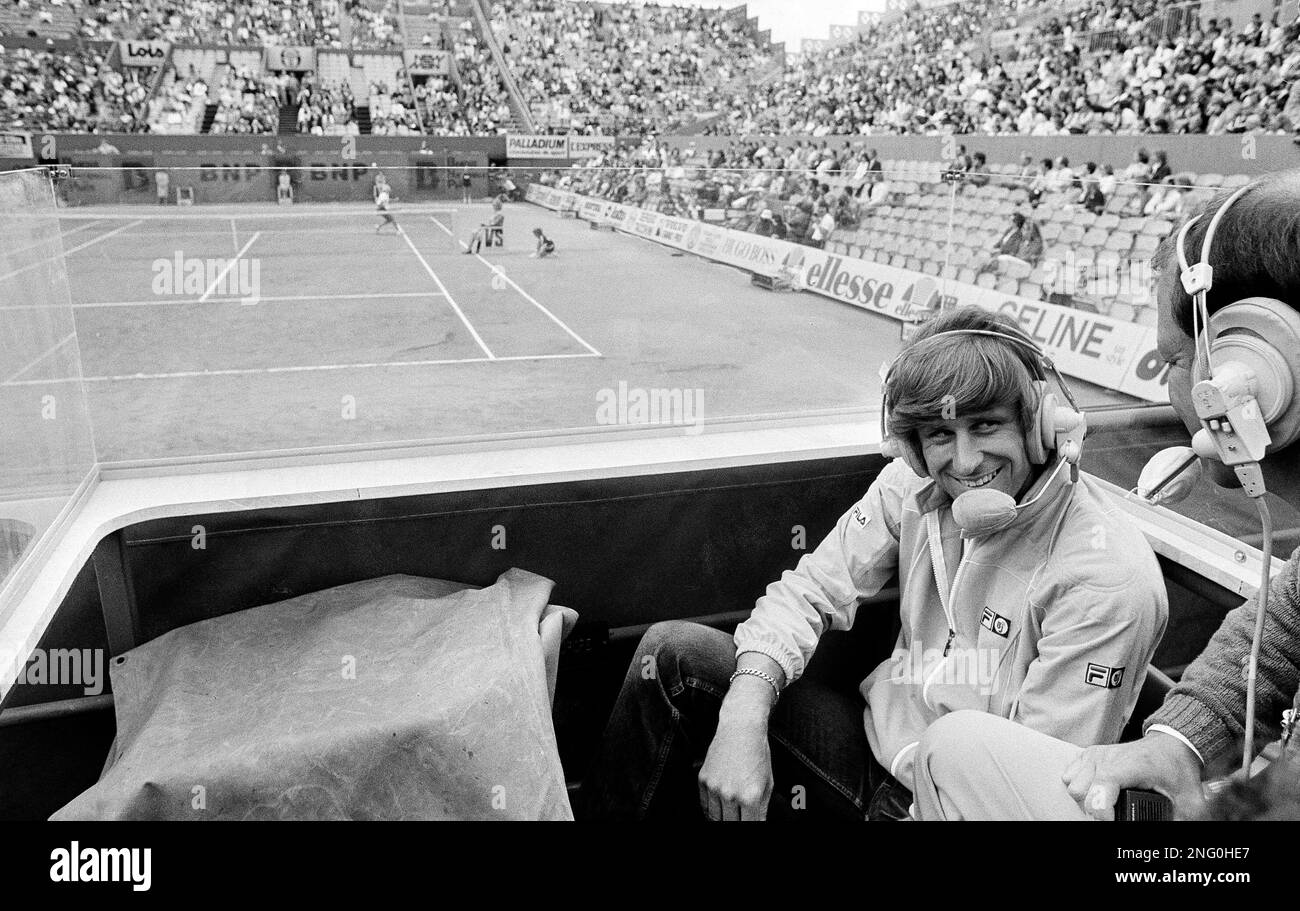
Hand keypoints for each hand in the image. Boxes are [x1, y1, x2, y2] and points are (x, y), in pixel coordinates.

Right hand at [698, 715, 772, 820]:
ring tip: (729, 814)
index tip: (749, 822)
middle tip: (739, 817)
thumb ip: (761, 809)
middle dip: (736, 823)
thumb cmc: (758, 754)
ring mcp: (714, 787)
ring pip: (714, 818)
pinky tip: (719, 806)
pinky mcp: (703, 779)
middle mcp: (730, 794)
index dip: (750, 826)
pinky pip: (704, 804)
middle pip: (729, 824)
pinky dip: (710, 809)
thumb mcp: (768, 783)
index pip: (748, 826)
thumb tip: (756, 822)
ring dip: (722, 818)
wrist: (740, 728)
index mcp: (750, 797)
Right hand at [1062, 731, 1204, 819]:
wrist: (1171, 744)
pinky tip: (1096, 790)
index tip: (1113, 823)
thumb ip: (1181, 820)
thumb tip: (1169, 829)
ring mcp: (1096, 754)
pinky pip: (1069, 775)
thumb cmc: (1177, 769)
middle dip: (1095, 810)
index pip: (1101, 789)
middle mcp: (1107, 758)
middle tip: (1114, 815)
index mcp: (1130, 766)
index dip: (1102, 813)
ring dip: (1086, 799)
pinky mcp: (1089, 753)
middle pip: (1082, 792)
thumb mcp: (1189, 799)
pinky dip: (1078, 786)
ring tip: (1106, 803)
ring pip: (1072, 785)